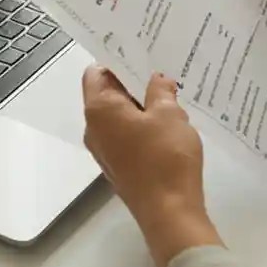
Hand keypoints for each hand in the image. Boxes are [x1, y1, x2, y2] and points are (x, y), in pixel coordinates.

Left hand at [82, 66, 221, 266]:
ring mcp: (105, 151)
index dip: (118, 61)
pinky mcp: (120, 167)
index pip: (97, 72)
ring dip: (142, 106)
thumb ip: (161, 90)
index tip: (143, 55)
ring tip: (172, 99)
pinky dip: (144, 127)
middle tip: (162, 73)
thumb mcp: (170, 113)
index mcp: (99, 110)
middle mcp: (94, 129)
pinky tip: (170, 126)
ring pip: (119, 117)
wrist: (169, 212)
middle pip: (108, 94)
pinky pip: (127, 137)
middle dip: (134, 83)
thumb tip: (158, 79)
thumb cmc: (165, 156)